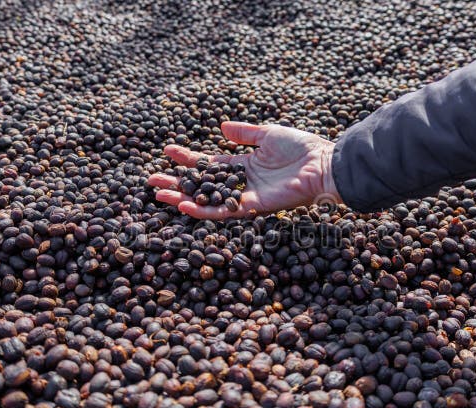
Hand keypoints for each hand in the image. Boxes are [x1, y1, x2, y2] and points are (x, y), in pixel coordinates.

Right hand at [148, 122, 340, 218]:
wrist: (323, 165)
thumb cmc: (302, 148)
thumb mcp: (268, 134)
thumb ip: (245, 133)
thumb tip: (221, 128)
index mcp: (244, 166)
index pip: (209, 164)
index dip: (188, 159)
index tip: (168, 151)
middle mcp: (242, 184)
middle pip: (202, 185)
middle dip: (176, 182)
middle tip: (152, 180)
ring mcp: (245, 197)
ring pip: (207, 201)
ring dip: (181, 199)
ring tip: (158, 194)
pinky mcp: (253, 207)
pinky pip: (223, 212)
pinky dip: (202, 210)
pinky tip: (183, 206)